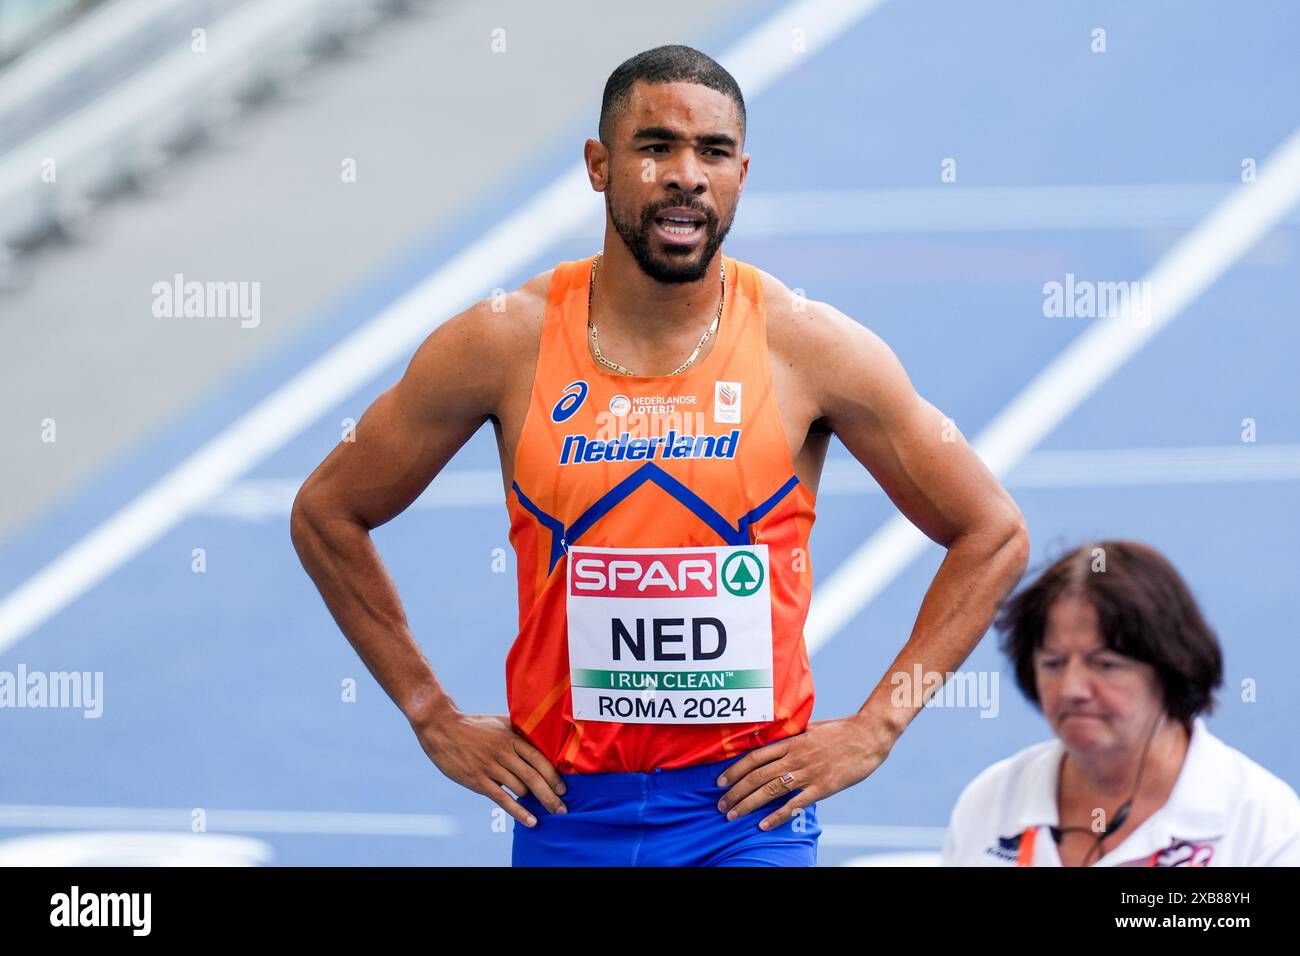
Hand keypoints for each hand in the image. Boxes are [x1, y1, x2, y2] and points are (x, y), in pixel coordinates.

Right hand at [412, 710, 567, 827]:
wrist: (442, 728)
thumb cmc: (473, 725)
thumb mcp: (500, 722)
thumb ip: (519, 730)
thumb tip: (540, 736)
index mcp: (511, 738)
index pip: (539, 759)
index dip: (553, 776)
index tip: (564, 788)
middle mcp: (503, 753)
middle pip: (534, 777)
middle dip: (551, 795)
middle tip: (562, 808)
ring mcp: (490, 767)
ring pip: (520, 789)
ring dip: (535, 802)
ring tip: (546, 811)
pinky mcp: (478, 780)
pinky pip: (503, 799)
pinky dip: (519, 812)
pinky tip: (531, 821)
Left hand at [715, 713, 896, 830]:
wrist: (869, 734)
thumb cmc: (842, 730)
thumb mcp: (812, 727)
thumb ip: (793, 735)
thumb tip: (776, 738)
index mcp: (792, 742)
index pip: (755, 757)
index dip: (735, 770)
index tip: (720, 781)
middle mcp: (795, 757)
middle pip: (757, 775)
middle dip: (735, 791)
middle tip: (721, 805)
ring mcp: (808, 772)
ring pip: (771, 790)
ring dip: (748, 804)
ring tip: (732, 815)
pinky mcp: (822, 787)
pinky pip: (795, 804)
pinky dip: (777, 815)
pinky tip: (763, 825)